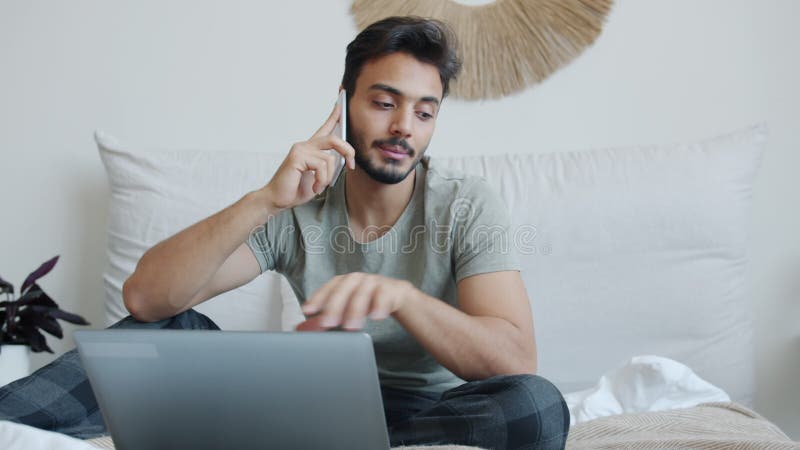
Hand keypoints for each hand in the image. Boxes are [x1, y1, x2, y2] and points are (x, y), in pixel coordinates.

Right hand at [262, 101, 355, 210]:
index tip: (340, 102)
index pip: (324, 128)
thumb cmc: (296, 189)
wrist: (277, 199)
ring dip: (328, 177)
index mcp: (310, 149)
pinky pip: (321, 165)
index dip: (334, 115)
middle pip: (334, 139)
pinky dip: (321, 180)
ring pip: (329, 158)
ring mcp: (300, 149)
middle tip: (351, 165)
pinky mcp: (297, 156)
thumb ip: (328, 167)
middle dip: (348, 151)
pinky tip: (314, 187)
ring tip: (319, 186)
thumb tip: (343, 160)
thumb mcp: (319, 177)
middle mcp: (305, 145)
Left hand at [295, 273, 415, 331]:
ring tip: (351, 326)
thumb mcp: (345, 308)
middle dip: (335, 307)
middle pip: (343, 290)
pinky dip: (380, 306)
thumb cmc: (364, 301)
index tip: (307, 311)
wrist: (393, 295)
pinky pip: (384, 296)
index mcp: (344, 282)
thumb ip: (324, 318)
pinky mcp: (389, 289)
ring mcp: (374, 282)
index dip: (318, 298)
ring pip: (363, 294)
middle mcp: (357, 279)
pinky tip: (376, 316)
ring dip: (356, 310)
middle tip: (329, 323)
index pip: (328, 288)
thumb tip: (300, 330)